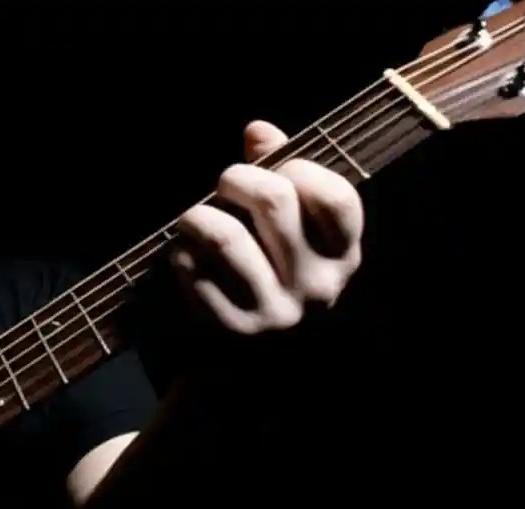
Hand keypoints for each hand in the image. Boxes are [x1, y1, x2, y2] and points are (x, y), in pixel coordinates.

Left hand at [172, 120, 363, 334]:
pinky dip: (181, 252)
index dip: (297, 168)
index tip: (276, 172)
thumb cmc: (272, 270)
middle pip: (274, 199)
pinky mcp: (231, 328)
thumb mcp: (293, 228)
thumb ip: (282, 173)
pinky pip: (194, 269)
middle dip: (236, 178)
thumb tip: (258, 131)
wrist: (251, 360)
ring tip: (193, 219)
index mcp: (343, 256)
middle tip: (224, 184)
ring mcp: (275, 312)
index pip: (334, 197)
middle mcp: (317, 288)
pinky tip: (185, 256)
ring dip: (197, 215)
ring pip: (224, 235)